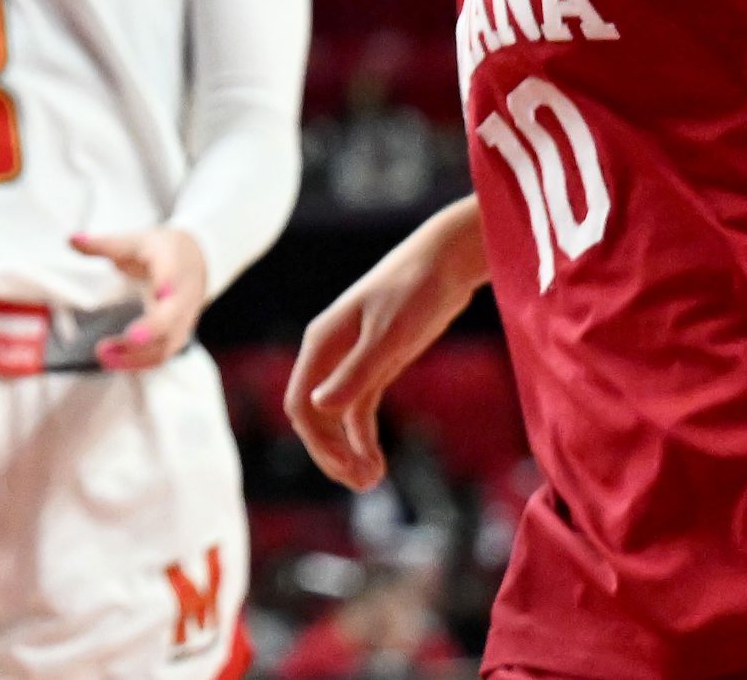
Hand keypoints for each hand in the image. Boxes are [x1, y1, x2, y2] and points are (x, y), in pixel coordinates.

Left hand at [74, 227, 210, 371]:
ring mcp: (183, 319)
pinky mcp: (176, 336)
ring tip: (102, 353)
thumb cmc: (161, 250)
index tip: (160, 292)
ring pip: (166, 343)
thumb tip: (70, 239)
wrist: (197, 261)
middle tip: (130, 337)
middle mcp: (183, 295)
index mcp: (173, 264)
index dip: (168, 284)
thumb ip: (103, 244)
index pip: (174, 274)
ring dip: (136, 353)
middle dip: (153, 328)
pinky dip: (137, 363)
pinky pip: (160, 355)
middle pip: (173, 316)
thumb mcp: (134, 242)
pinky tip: (111, 362)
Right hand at [288, 198, 489, 489]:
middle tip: (364, 484)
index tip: (346, 469)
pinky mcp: (376, 364)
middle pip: (314, 417)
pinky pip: (358, 410)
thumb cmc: (415, 291)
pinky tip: (376, 461)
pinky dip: (363, 438)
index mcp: (321, 344)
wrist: (446, 262)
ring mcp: (352, 361)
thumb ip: (356, 373)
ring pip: (336, 418)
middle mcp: (329, 355)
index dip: (317, 442)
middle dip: (331, 453)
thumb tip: (319, 409)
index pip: (300, 404)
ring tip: (372, 481)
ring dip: (347, 451)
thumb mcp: (389, 336)